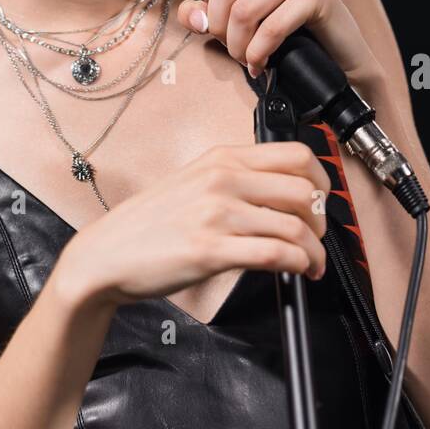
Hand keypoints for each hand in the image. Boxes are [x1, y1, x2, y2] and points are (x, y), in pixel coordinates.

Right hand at [57, 142, 331, 310]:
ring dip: (315, 251)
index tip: (323, 203)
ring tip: (312, 265)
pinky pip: (274, 253)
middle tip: (317, 239)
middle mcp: (222, 179)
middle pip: (304, 189)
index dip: (323, 181)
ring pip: (295, 226)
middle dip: (321, 221)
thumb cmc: (150, 224)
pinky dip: (297, 265)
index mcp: (222, 158)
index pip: (296, 155)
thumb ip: (237, 181)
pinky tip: (297, 273)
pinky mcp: (210, 249)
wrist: (106, 255)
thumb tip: (286, 195)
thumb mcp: (195, 183)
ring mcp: (216, 213)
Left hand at [175, 0, 384, 88]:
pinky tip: (259, 62)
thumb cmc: (284, 22)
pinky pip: (271, 27)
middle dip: (218, 24)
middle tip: (228, 43)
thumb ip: (205, 8)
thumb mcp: (238, 10)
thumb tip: (193, 16)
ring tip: (244, 56)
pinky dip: (258, 52)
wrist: (336, 47)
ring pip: (245, 9)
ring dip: (237, 44)